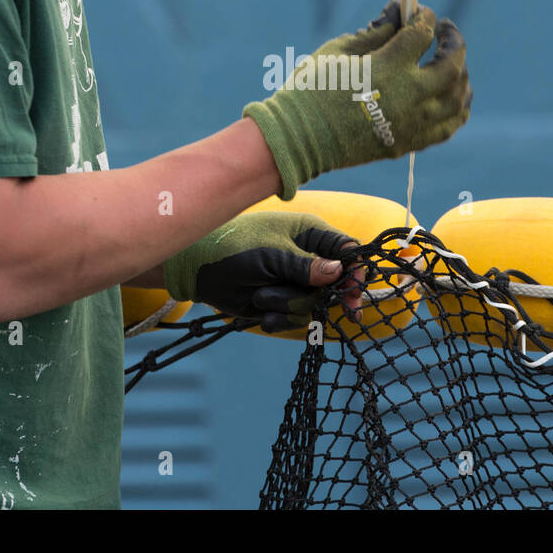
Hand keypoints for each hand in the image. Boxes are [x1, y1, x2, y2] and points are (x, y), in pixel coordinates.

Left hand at [161, 212, 367, 332]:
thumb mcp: (271, 255)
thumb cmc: (233, 249)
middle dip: (316, 297)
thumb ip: (305, 266)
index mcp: (310, 234)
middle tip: (322, 312)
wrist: (198, 270)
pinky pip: (294, 319)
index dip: (354, 272)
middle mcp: (307, 258)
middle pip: (333, 286)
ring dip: (287, 306)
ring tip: (260, 296)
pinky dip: (277, 318)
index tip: (354, 293)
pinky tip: (260, 313)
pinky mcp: (281, 303)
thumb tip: (339, 272)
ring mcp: (294, 282)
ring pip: (312, 305)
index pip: (346, 251)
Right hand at [242, 0, 472, 199]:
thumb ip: (374, 32)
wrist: (296, 139)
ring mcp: (410, 123)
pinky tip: (454, 96)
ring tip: (453, 63)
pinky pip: (447, 127)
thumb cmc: (310, 89)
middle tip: (445, 31)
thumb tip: (397, 13)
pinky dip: (457, 109)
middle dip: (453, 42)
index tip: (421, 12)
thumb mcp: (338, 49)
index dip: (425, 17)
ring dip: (461, 75)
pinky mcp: (406, 144)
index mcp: (387, 67)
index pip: (422, 33)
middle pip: (451, 65)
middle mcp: (407, 96)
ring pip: (456, 98)